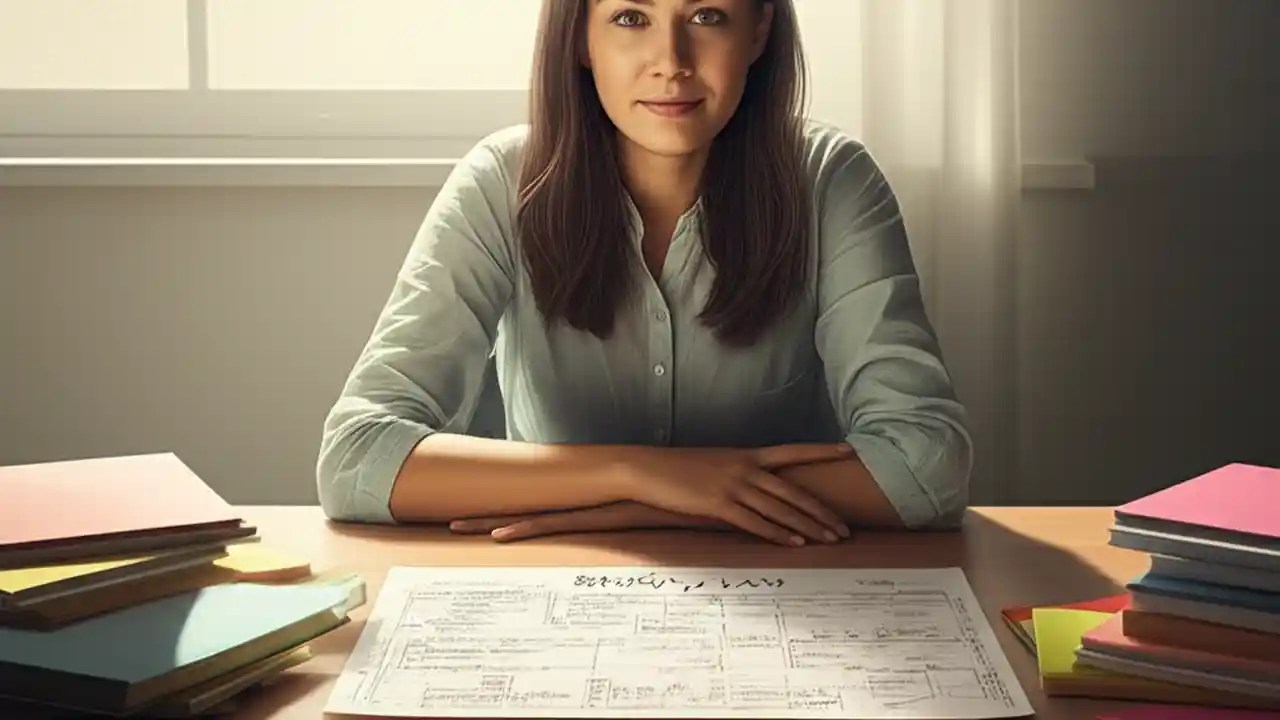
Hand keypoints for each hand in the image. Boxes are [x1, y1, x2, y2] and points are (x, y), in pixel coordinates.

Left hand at [449, 502, 726, 541]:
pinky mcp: (604, 520)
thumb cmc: (698, 506)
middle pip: (533, 509)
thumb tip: (645, 537)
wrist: (718, 491)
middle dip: (489, 512)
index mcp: (600, 505)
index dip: (517, 509)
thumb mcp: (667, 519)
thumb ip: (653, 525)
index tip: (483, 518)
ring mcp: (594, 510)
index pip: (551, 508)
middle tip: (449, 520)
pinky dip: (529, 529)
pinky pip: (559, 527)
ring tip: (458, 526)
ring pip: (537, 517)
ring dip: (495, 520)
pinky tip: (500, 534)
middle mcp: (591, 504)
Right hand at [614, 443, 853, 545]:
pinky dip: (778, 534)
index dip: (821, 451)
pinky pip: (755, 522)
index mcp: (747, 455)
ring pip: (780, 508)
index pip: (792, 451)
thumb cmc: (679, 468)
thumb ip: (740, 473)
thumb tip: (757, 488)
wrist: (647, 469)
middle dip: (822, 511)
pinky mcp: (719, 504)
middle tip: (845, 528)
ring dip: (807, 526)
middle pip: (794, 490)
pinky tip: (795, 543)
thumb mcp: (716, 463)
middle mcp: (746, 468)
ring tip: (830, 539)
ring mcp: (733, 486)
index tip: (848, 451)